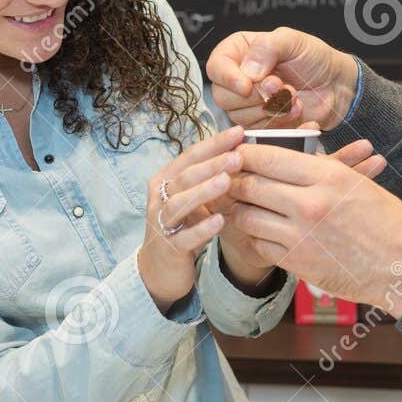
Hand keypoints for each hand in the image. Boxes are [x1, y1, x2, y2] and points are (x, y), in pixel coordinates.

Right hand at [138, 125, 245, 311]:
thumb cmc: (183, 227)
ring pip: (179, 203)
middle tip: (238, 156)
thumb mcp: (194, 200)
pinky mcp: (168, 248)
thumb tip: (243, 153)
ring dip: (203, 191)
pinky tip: (219, 221)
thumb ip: (210, 179)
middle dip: (211, 164)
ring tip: (227, 182)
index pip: (190, 156)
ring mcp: (160, 223)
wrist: (160, 269)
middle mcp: (159, 198)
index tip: (239, 132)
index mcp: (166, 180)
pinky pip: (184, 237)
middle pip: (184, 176)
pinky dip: (201, 228)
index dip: (214, 143)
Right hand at [205, 27, 357, 130]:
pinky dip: (278, 122)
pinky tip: (295, 109)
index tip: (247, 85)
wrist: (335, 85)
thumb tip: (248, 71)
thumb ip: (267, 47)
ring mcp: (247, 103)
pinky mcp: (260, 123)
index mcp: (239, 52)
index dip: (228, 79)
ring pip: (239, 116)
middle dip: (255, 96)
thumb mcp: (293, 41)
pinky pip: (257, 131)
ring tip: (293, 95)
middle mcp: (238, 78)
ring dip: (270, 108)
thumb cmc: (314, 58)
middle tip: (280, 86)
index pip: (216, 67)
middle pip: (223, 96)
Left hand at [226, 142, 401, 311]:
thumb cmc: (387, 221)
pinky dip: (256, 235)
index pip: (268, 158)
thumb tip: (286, 158)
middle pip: (250, 185)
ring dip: (241, 209)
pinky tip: (262, 229)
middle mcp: (309, 204)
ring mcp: (300, 236)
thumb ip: (320, 169)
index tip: (236, 151)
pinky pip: (260, 244)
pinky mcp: (296, 262)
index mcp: (327, 176)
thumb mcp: (356, 182)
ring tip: (243, 204)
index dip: (244, 153)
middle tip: (228, 178)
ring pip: (248, 216)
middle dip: (234, 180)